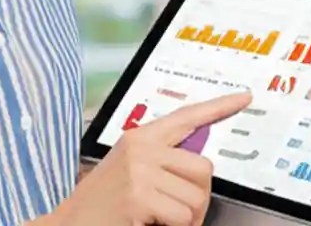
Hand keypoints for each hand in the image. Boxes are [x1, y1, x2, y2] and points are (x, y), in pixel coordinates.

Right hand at [47, 92, 251, 225]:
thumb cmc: (101, 205)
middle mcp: (141, 148)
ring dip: (186, 219)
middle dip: (199, 196)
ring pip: (196, 197)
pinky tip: (148, 224)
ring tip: (160, 220)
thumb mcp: (129, 170)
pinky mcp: (140, 195)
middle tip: (178, 213)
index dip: (218, 107)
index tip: (243, 98)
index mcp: (140, 137)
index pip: (187, 116)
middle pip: (203, 167)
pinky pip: (182, 216)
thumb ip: (160, 160)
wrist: (68, 225)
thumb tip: (200, 163)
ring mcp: (140, 170)